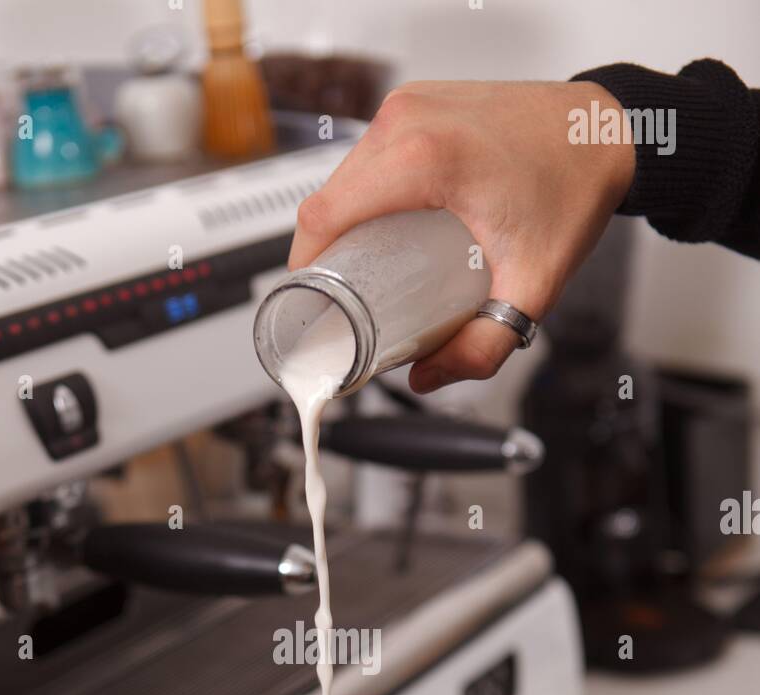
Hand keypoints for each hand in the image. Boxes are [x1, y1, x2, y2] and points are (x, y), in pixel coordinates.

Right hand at [289, 80, 635, 390]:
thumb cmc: (572, 191)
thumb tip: (428, 378)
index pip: (324, 216)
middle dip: (324, 254)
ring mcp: (410, 104)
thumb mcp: (531, 288)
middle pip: (328, 198)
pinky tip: (382, 226)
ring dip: (343, 222)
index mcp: (423, 158)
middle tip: (341, 299)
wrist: (605, 134)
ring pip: (344, 174)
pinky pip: (368, 153)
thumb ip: (481, 348)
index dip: (304, 267)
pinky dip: (365, 192)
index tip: (311, 302)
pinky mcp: (417, 101)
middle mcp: (408, 121)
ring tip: (362, 267)